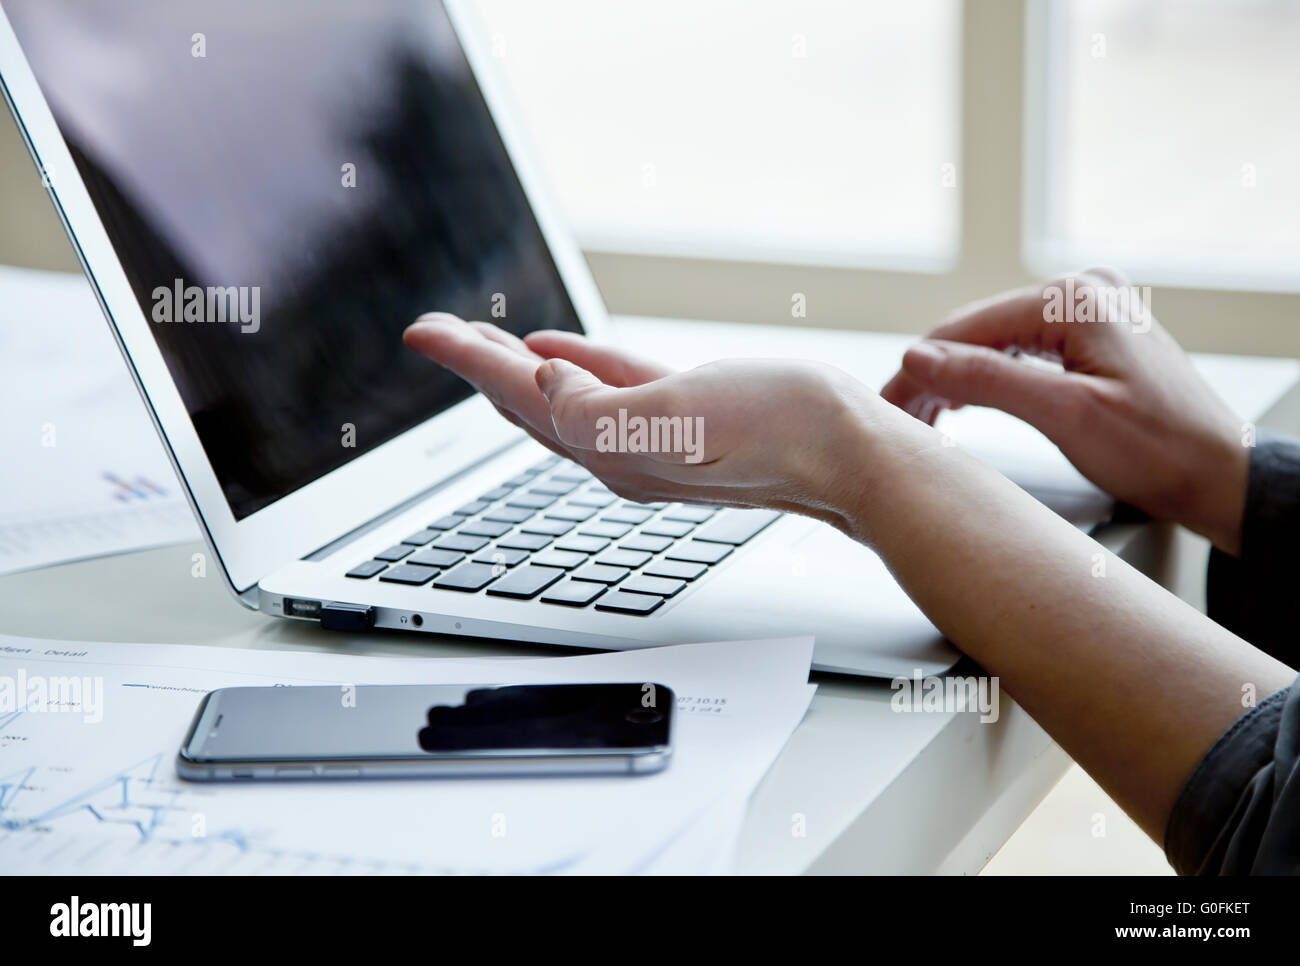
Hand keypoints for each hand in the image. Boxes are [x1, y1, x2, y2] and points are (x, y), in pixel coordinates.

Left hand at [402, 313, 907, 531]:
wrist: (850, 457)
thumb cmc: (775, 432)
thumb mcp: (675, 415)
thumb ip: (595, 405)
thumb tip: (542, 378)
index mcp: (609, 447)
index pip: (519, 396)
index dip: (466, 361)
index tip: (420, 331)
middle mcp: (620, 450)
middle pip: (528, 402)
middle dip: (480, 366)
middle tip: (436, 332)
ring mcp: (652, 437)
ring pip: (563, 397)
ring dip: (519, 369)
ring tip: (484, 343)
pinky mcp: (685, 420)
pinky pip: (610, 389)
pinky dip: (576, 369)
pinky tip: (560, 354)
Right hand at [880, 269, 1249, 553]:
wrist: (1217, 475)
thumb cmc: (1158, 450)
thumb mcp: (1064, 415)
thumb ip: (986, 379)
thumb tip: (916, 358)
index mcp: (1072, 299)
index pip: (964, 329)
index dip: (916, 372)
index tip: (884, 411)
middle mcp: (1080, 291)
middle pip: (976, 332)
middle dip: (932, 377)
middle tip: (897, 424)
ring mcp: (1088, 309)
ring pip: (995, 341)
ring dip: (956, 379)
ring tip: (923, 420)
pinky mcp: (1091, 334)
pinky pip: (1021, 349)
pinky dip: (989, 378)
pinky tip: (963, 404)